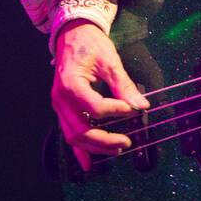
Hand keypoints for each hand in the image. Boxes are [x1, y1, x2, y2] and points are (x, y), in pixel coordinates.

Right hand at [51, 21, 150, 171]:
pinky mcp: (62, 109)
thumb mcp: (109, 60)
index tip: (132, 109)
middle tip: (127, 142)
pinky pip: (69, 132)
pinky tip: (88, 165)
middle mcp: (60, 99)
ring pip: (73, 136)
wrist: (72, 34)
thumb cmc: (90, 44)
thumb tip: (141, 105)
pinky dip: (79, 150)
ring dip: (95, 147)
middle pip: (81, 130)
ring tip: (117, 149)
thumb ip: (124, 85)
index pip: (94, 107)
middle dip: (105, 140)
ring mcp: (59, 106)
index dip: (116, 111)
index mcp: (70, 84)